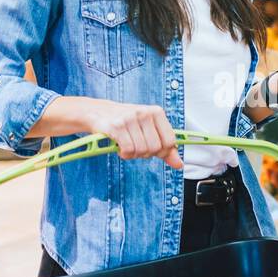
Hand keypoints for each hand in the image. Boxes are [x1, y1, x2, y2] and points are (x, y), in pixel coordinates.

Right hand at [58, 96, 181, 168]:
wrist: (98, 112)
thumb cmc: (127, 122)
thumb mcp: (149, 130)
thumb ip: (166, 148)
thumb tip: (179, 164)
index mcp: (156, 112)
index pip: (170, 141)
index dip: (162, 151)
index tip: (152, 149)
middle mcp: (144, 113)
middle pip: (155, 148)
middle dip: (146, 153)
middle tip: (136, 146)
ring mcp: (130, 119)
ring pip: (141, 151)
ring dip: (133, 154)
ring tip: (127, 145)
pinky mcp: (116, 127)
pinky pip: (128, 150)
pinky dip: (124, 154)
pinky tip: (120, 147)